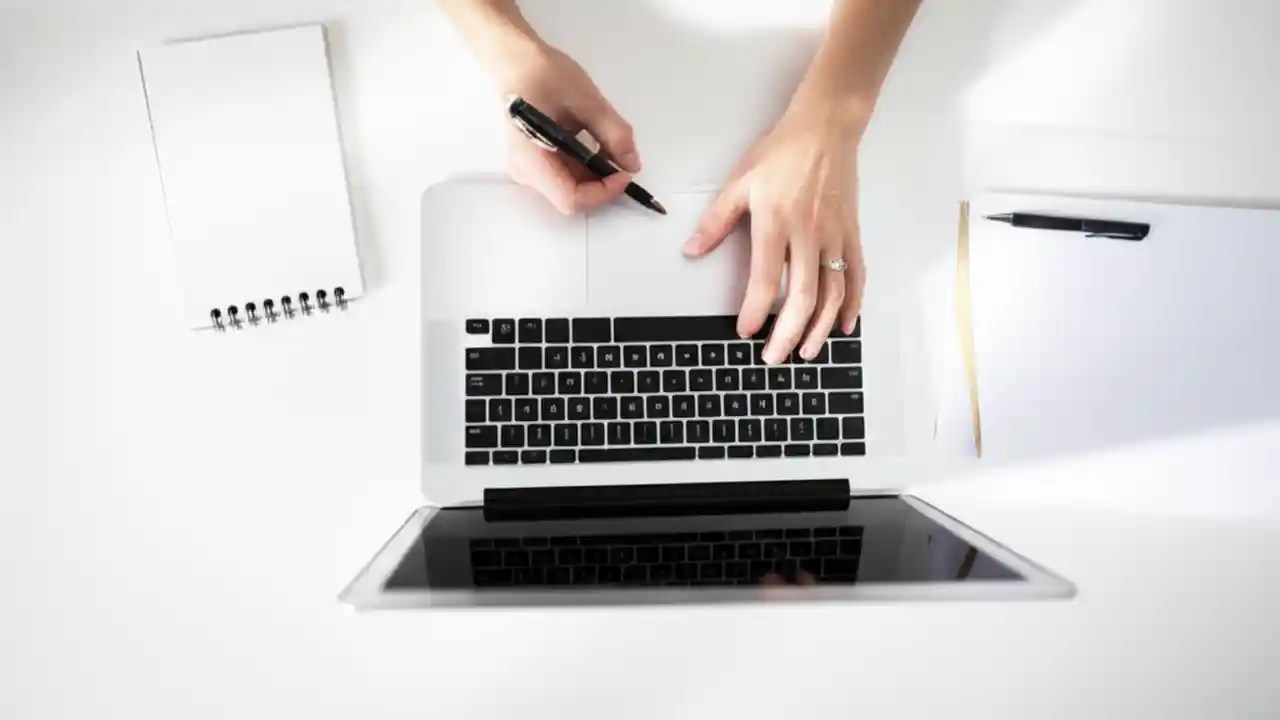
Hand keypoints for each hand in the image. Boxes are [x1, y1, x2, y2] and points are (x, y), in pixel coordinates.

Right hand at [497, 46, 639, 214]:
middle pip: (572, 195)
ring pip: (571, 187)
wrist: (515, 60)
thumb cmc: (542, 74)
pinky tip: (594, 144)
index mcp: (531, 159)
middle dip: (602, 182)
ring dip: (596, 173)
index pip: (571, 198)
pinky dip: (586, 165)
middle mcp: (525, 172)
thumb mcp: (586, 101)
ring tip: (608, 144)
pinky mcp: (535, 162)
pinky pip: (565, 175)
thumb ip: (613, 134)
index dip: (603, 192)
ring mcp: (529, 168)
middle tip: (621, 157)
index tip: (624, 172)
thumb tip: (632, 163)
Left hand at [684, 107, 865, 364]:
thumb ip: (716, 222)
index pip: (766, 279)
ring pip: (833, 293)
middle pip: (803, 297)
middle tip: (774, 359)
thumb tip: (691, 251)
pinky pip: (857, 275)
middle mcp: (809, 235)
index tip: (745, 332)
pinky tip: (845, 326)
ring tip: (806, 352)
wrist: (826, 128)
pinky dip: (853, 304)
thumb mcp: (739, 183)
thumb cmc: (780, 153)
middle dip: (788, 334)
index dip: (756, 311)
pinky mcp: (852, 233)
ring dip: (821, 328)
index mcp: (776, 223)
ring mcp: (834, 236)